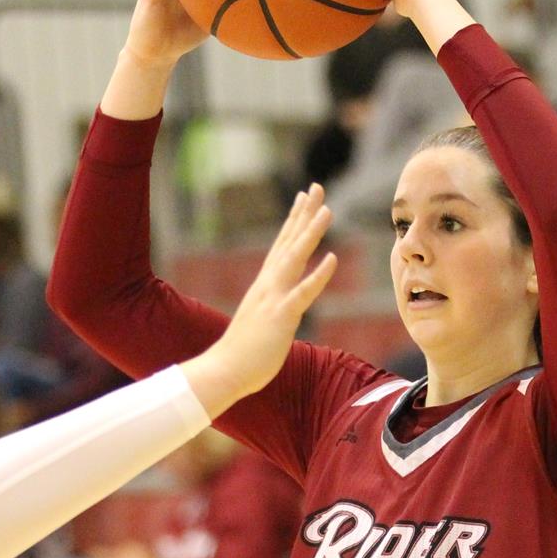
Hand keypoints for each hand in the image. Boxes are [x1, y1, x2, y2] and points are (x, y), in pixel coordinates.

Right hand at [181, 185, 338, 415]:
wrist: (223, 371)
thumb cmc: (242, 353)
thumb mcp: (260, 322)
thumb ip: (271, 308)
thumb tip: (279, 306)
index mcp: (265, 285)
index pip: (282, 245)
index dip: (295, 220)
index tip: (304, 197)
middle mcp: (268, 285)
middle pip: (289, 241)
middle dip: (304, 214)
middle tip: (316, 186)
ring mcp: (274, 298)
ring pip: (295, 258)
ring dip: (311, 232)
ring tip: (327, 209)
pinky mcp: (281, 316)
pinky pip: (303, 292)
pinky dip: (318, 274)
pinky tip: (333, 258)